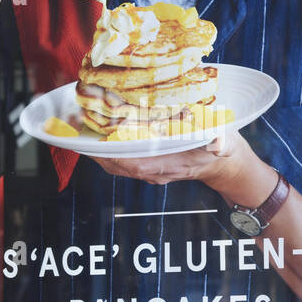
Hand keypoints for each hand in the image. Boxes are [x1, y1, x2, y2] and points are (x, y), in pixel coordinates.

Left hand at [94, 129, 252, 194]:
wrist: (222, 165)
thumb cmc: (221, 150)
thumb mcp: (225, 142)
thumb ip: (221, 142)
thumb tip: (219, 142)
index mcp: (171, 165)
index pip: (137, 164)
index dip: (116, 156)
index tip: (98, 145)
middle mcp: (155, 170)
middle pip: (118, 165)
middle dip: (97, 151)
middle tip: (77, 132)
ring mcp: (150, 169)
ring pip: (117, 164)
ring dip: (98, 150)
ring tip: (80, 130)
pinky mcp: (147, 163)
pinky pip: (121, 159)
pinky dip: (107, 148)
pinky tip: (97, 133)